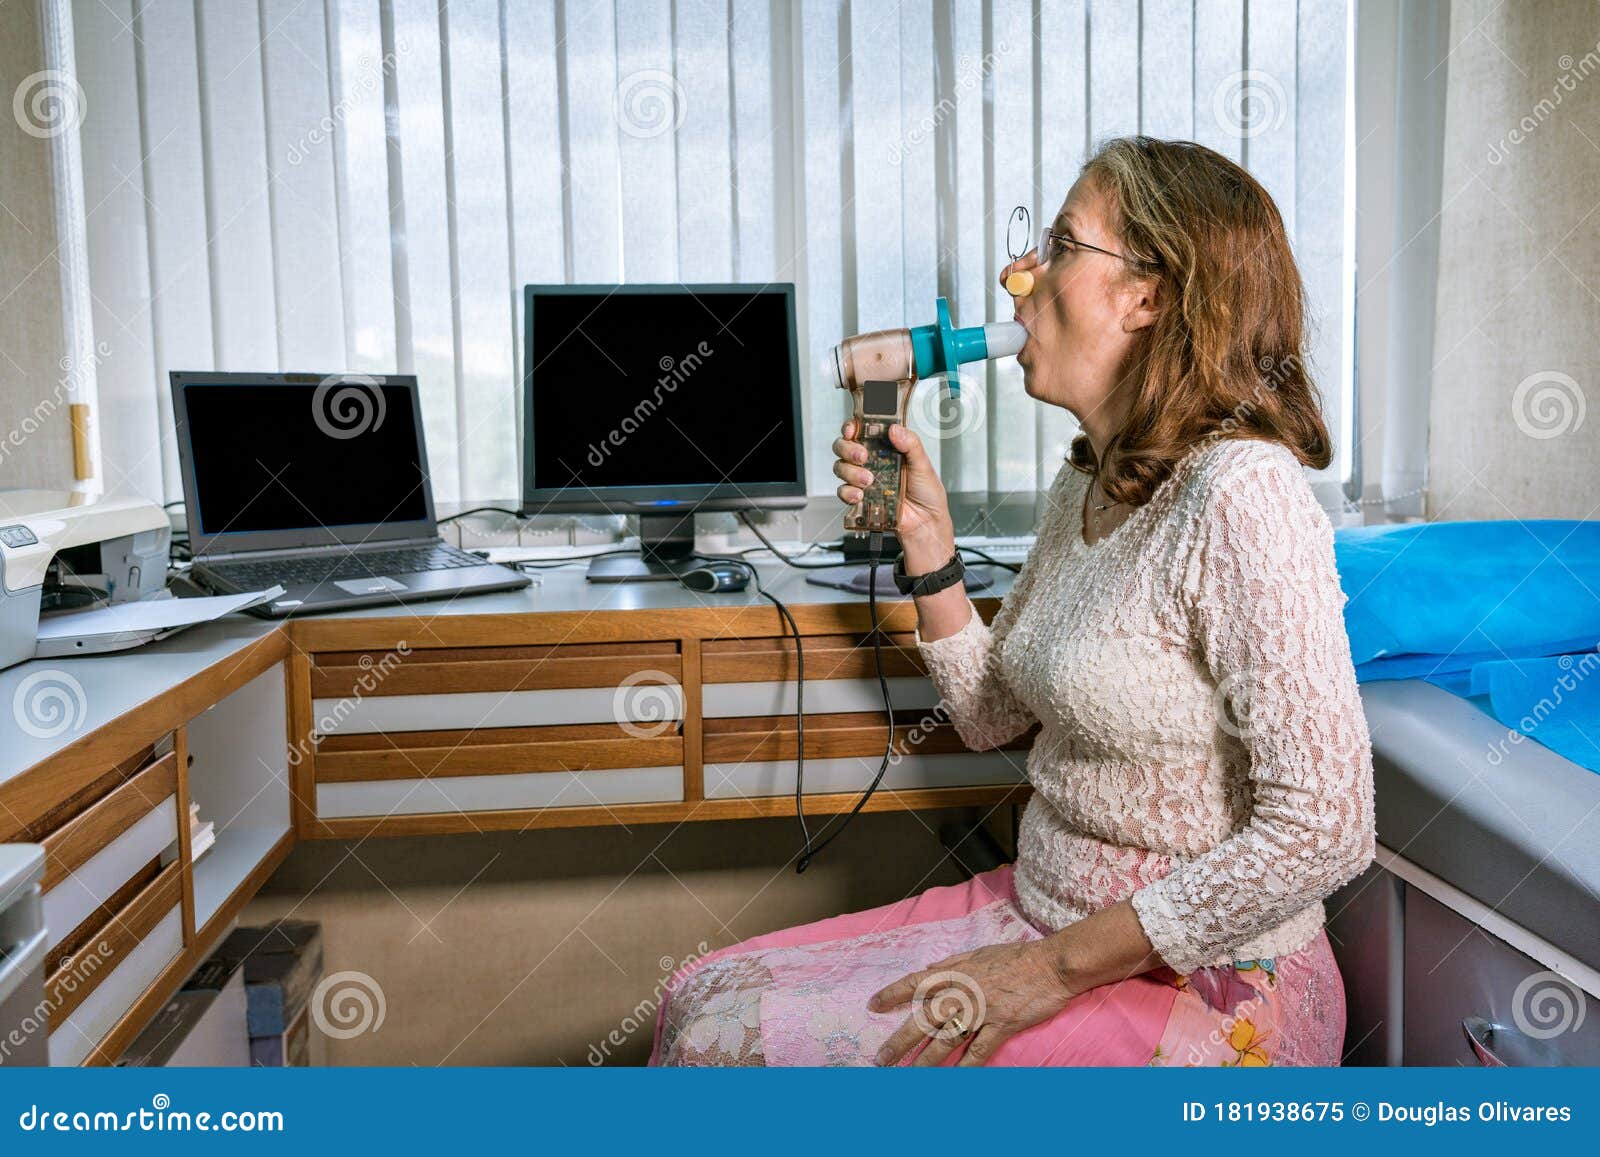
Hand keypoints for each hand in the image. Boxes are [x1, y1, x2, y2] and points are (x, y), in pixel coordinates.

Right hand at [831, 419, 953, 553]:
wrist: (925, 523)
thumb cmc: (927, 493)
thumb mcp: (923, 464)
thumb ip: (911, 444)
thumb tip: (895, 430)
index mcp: (885, 448)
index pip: (862, 431)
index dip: (851, 427)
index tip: (851, 429)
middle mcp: (872, 462)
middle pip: (844, 447)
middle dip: (848, 449)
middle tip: (862, 456)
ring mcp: (864, 479)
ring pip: (841, 468)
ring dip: (851, 472)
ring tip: (869, 480)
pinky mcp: (860, 498)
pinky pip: (843, 492)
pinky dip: (848, 492)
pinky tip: (861, 495)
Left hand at [868, 939, 1075, 1066]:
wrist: (1050, 964)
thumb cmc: (1015, 957)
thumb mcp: (979, 952)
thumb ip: (953, 962)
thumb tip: (930, 968)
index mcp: (956, 972)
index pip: (916, 982)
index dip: (892, 994)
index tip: (873, 1005)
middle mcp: (963, 992)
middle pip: (924, 1019)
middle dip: (901, 1040)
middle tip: (883, 1058)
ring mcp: (982, 1010)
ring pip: (947, 1039)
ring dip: (926, 1060)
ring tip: (909, 1075)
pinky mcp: (1002, 1025)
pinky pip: (979, 1050)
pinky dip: (966, 1066)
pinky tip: (954, 1078)